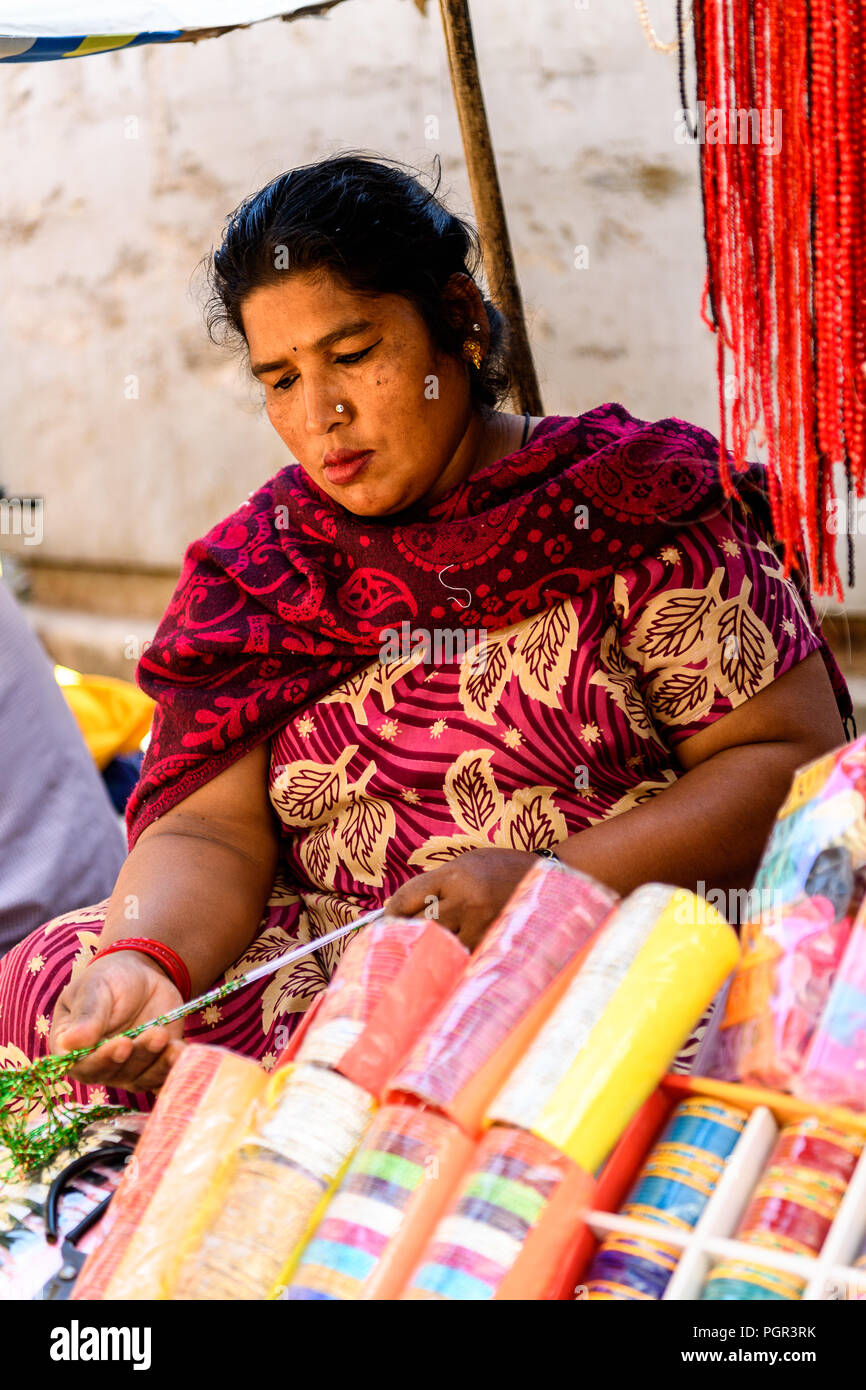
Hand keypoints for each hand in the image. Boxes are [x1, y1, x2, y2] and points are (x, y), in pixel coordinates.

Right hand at [50, 952, 185, 1092]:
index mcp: (73, 1047)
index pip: (82, 1065)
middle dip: (138, 1057)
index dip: (103, 1060)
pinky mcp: (154, 1066)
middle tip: (156, 1035)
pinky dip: (175, 1068)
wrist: (143, 975)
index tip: (122, 1044)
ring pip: (141, 1078)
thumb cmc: (109, 979)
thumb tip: (69, 1043)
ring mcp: (127, 1069)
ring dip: (159, 1062)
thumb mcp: (96, 988)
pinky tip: (183, 1051)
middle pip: (115, 1074)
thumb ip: (87, 1015)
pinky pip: (164, 1076)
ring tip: (170, 1038)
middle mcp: (99, 1064)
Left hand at [384, 847, 538, 949]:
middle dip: (408, 933)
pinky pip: (463, 954)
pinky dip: (453, 955)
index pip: (408, 897)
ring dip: (430, 947)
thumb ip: (435, 884)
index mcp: (455, 876)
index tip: (387, 920)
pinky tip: (451, 953)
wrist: (547, 878)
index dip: (392, 912)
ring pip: (441, 945)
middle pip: (421, 925)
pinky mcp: (494, 941)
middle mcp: (467, 900)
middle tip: (398, 940)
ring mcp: (482, 924)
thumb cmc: (499, 868)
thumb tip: (398, 910)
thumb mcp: (465, 864)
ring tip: (423, 949)